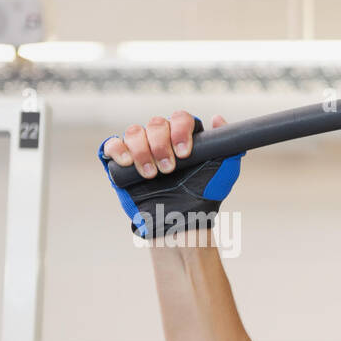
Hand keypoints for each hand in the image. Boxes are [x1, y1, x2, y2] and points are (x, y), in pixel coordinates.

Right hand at [97, 112, 243, 238]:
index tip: (184, 153)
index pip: (180, 118)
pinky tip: (128, 163)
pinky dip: (119, 150)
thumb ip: (228, 146)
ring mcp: (141, 149)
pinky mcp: (122, 162)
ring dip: (143, 152)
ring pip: (135, 132)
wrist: (181, 222)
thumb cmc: (203, 196)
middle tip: (169, 170)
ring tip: (151, 175)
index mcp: (185, 136)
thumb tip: (217, 119)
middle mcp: (162, 139)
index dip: (180, 131)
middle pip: (157, 123)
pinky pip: (113, 145)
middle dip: (161, 146)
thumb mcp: (224, 172)